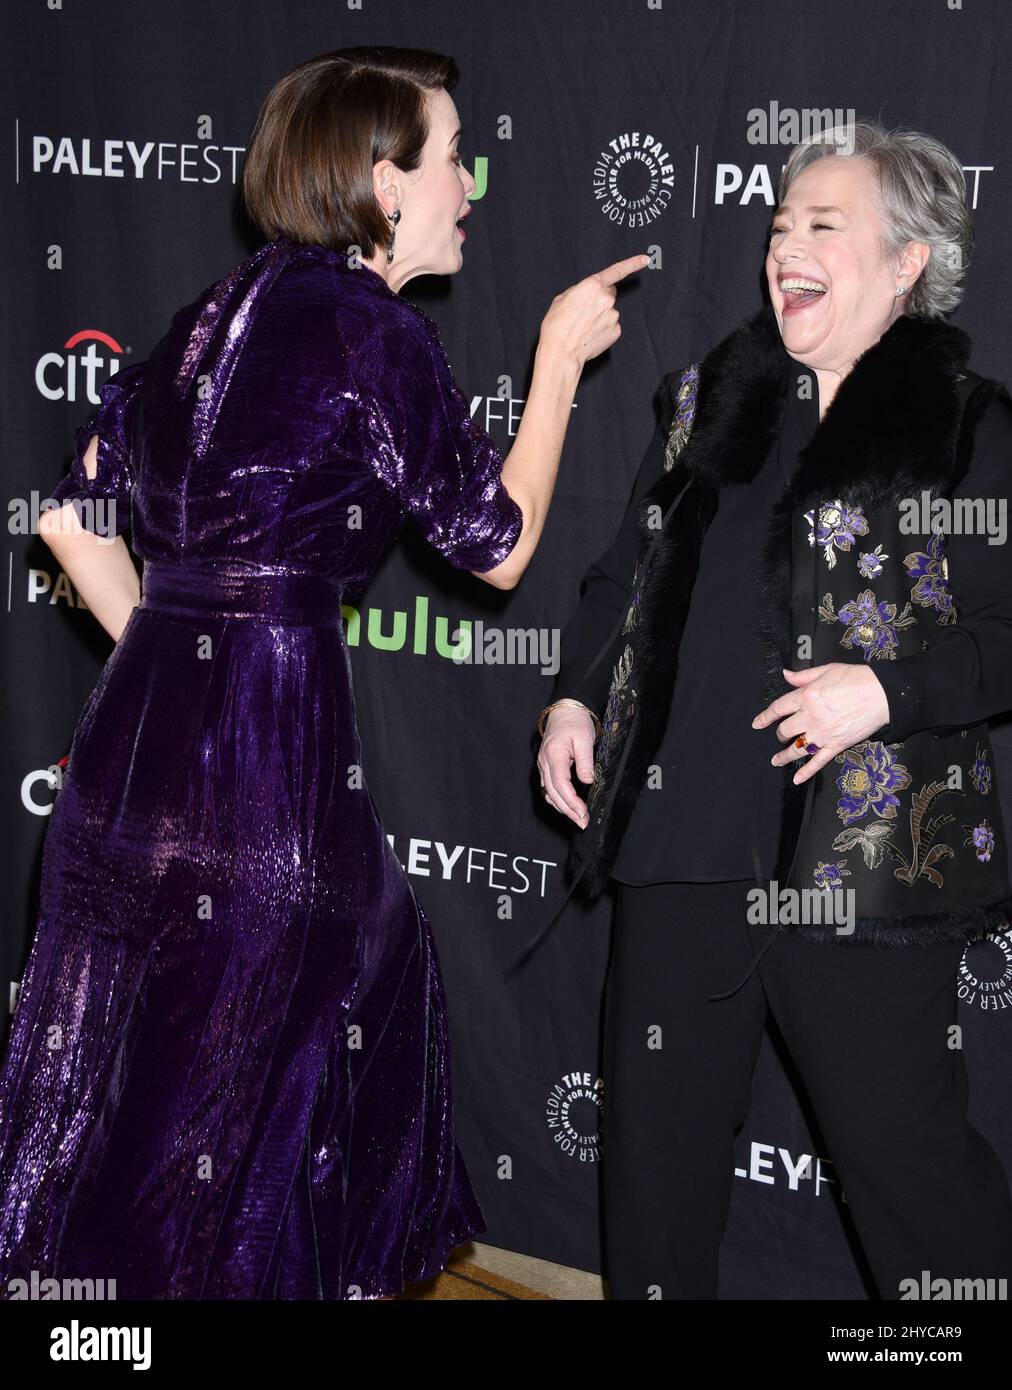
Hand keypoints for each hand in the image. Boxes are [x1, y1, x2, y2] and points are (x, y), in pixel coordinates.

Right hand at [537, 702, 596, 826]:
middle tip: (583, 822)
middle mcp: (544, 763)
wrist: (564, 711)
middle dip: (568, 811)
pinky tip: (567, 807)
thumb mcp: (585, 738)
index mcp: (553, 755)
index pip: (560, 785)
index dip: (571, 802)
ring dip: (562, 808)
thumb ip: (585, 761)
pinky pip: (548, 789)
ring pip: (549, 793)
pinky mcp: (546, 768)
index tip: (583, 812)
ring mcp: (543, 766)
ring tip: (577, 819)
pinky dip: (557, 800)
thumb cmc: (575, 722)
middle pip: (553, 793)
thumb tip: (587, 781)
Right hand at [540, 254, 650, 368]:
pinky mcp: (616, 331)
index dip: (633, 263)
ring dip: (599, 316)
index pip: (617, 271)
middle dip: (600, 298)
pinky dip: (602, 329)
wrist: (561, 352)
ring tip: (583, 327)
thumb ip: (579, 290)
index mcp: (593, 286)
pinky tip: (590, 335)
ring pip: (609, 312)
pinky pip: (611, 326)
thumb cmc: (557, 326)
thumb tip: (587, 294)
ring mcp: (613, 316)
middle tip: (584, 311)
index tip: (645, 259)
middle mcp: (607, 299)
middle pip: (609, 293)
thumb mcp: (561, 299)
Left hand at [751, 664, 890, 785]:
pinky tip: (796, 779)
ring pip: (797, 749)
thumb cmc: (856, 678)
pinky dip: (806, 772)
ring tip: (776, 761)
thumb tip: (785, 675)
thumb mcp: (826, 670)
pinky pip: (818, 762)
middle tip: (780, 736)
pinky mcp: (836, 745)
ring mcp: (823, 734)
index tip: (758, 724)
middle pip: (786, 730)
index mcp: (806, 697)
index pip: (778, 709)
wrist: (882, 693)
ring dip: (784, 756)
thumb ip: (803, 676)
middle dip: (780, 734)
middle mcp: (810, 717)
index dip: (765, 717)